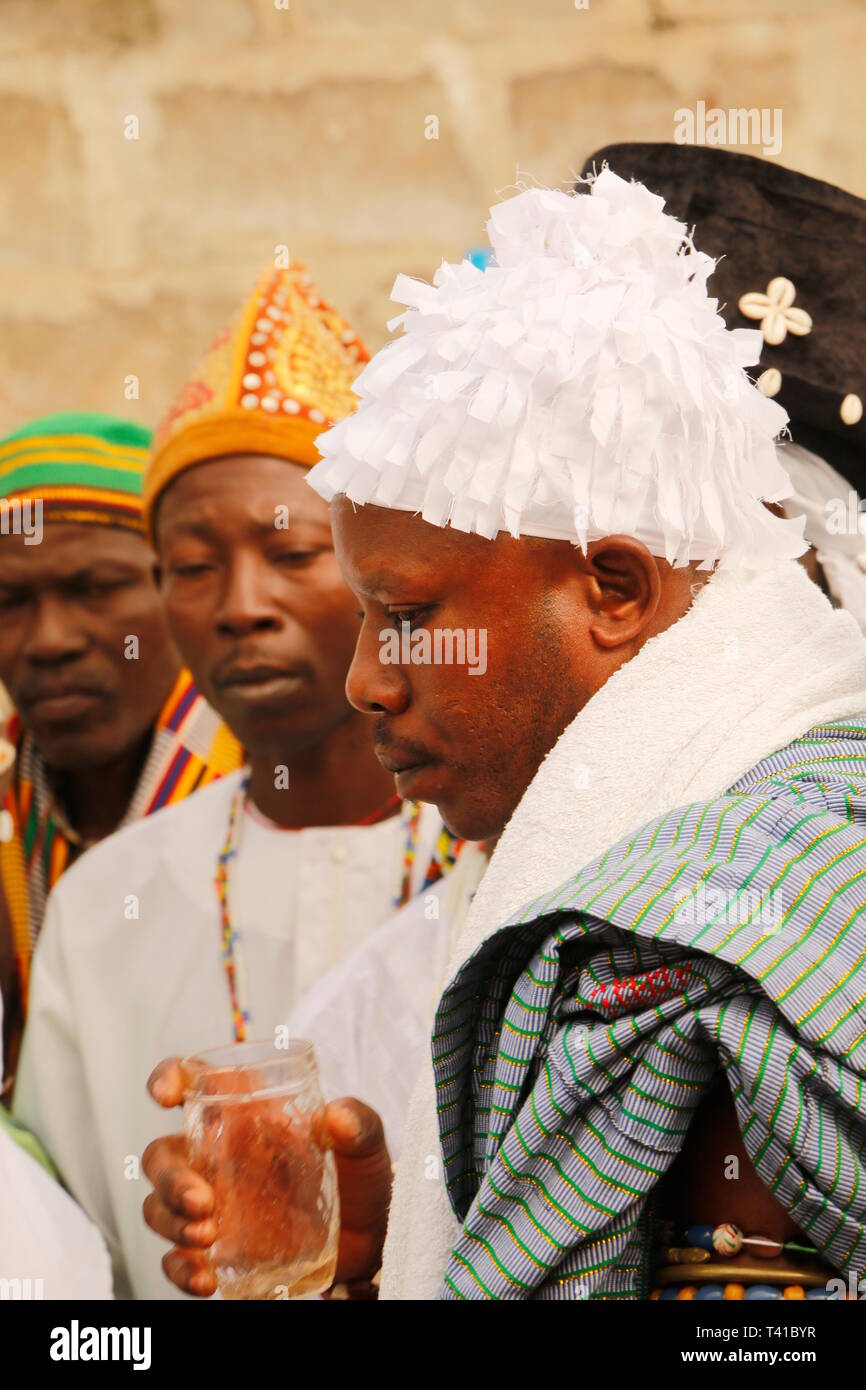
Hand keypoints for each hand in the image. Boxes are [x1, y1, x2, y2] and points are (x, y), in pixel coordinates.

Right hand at [142, 1058, 391, 1296]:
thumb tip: (338, 1117)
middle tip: (203, 1202)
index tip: (165, 1095)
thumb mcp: (365, 1144)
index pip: (194, 1085)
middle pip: (163, 1155)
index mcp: (245, 1116)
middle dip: (171, 1179)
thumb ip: (357, 1125)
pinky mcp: (218, 1250)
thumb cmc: (359, 1175)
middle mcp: (217, 1157)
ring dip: (171, 1223)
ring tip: (207, 1238)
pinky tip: (204, 1279)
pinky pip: (177, 1259)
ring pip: (158, 1206)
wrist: (371, 1236)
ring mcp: (213, 1205)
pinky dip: (180, 1270)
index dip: (169, 1079)